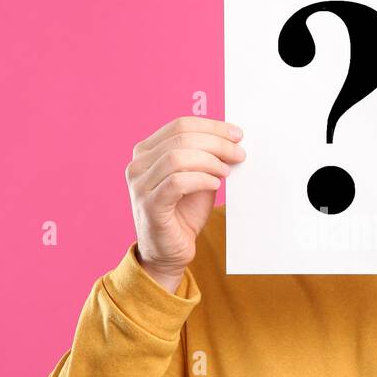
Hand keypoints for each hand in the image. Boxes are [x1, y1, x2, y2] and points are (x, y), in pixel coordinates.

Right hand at [127, 117, 244, 291]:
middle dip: (216, 142)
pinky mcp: (149, 205)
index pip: (180, 125)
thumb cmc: (183, 213)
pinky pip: (177, 182)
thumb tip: (232, 139)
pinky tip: (215, 184)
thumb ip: (206, 157)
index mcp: (146, 152)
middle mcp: (137, 165)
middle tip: (239, 153)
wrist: (168, 251)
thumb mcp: (196, 178)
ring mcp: (139, 185)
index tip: (237, 134)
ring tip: (226, 171)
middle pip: (181, 138)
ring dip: (209, 161)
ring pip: (178, 157)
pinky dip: (201, 179)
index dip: (212, 126)